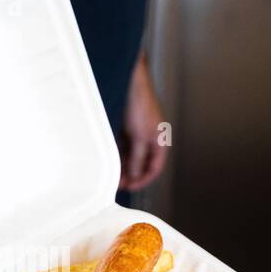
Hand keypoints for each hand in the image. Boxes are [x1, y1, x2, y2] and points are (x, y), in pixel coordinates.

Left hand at [119, 55, 168, 190]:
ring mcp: (140, 134)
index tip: (130, 187)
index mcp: (160, 142)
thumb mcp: (139, 137)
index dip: (143, 180)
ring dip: (123, 165)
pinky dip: (118, 155)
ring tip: (112, 173)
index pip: (155, 168)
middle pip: (142, 163)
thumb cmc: (140, 104)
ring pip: (132, 156)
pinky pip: (124, 147)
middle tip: (118, 182)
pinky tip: (110, 160)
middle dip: (131, 174)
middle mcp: (151, 139)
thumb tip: (135, 174)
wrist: (131, 84)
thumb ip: (137, 158)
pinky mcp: (129, 129)